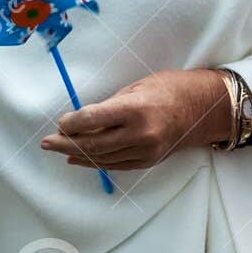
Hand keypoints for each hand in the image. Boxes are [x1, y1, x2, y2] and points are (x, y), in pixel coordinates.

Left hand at [41, 69, 232, 170]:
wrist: (204, 108)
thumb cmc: (169, 89)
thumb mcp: (136, 87)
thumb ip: (109, 106)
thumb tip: (82, 120)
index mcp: (135, 109)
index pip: (92, 120)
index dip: (71, 124)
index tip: (60, 123)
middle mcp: (140, 134)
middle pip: (93, 144)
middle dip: (66, 144)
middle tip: (47, 142)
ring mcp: (145, 151)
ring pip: (102, 158)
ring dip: (77, 155)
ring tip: (59, 149)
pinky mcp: (148, 161)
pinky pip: (115, 165)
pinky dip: (95, 163)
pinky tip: (79, 159)